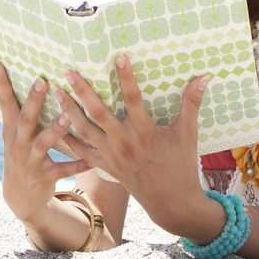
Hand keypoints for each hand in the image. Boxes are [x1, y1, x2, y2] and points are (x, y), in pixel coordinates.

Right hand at [0, 59, 83, 223]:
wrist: (20, 197)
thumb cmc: (23, 153)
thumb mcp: (16, 135)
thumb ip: (23, 111)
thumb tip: (35, 77)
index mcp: (11, 129)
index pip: (5, 102)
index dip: (0, 83)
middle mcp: (18, 143)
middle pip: (25, 119)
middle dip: (33, 100)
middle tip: (42, 80)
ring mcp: (31, 160)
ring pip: (43, 143)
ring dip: (55, 130)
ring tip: (67, 116)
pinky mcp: (45, 176)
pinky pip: (63, 169)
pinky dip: (78, 164)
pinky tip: (92, 160)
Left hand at [54, 53, 213, 228]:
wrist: (171, 202)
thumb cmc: (181, 165)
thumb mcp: (188, 134)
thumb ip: (192, 104)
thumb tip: (204, 77)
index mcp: (145, 132)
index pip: (134, 99)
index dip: (127, 78)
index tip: (119, 56)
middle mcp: (125, 143)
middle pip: (99, 113)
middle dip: (83, 92)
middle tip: (68, 72)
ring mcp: (112, 156)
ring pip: (84, 131)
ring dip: (69, 111)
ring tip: (56, 92)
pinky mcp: (105, 166)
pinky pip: (81, 152)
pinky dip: (67, 140)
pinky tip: (54, 126)